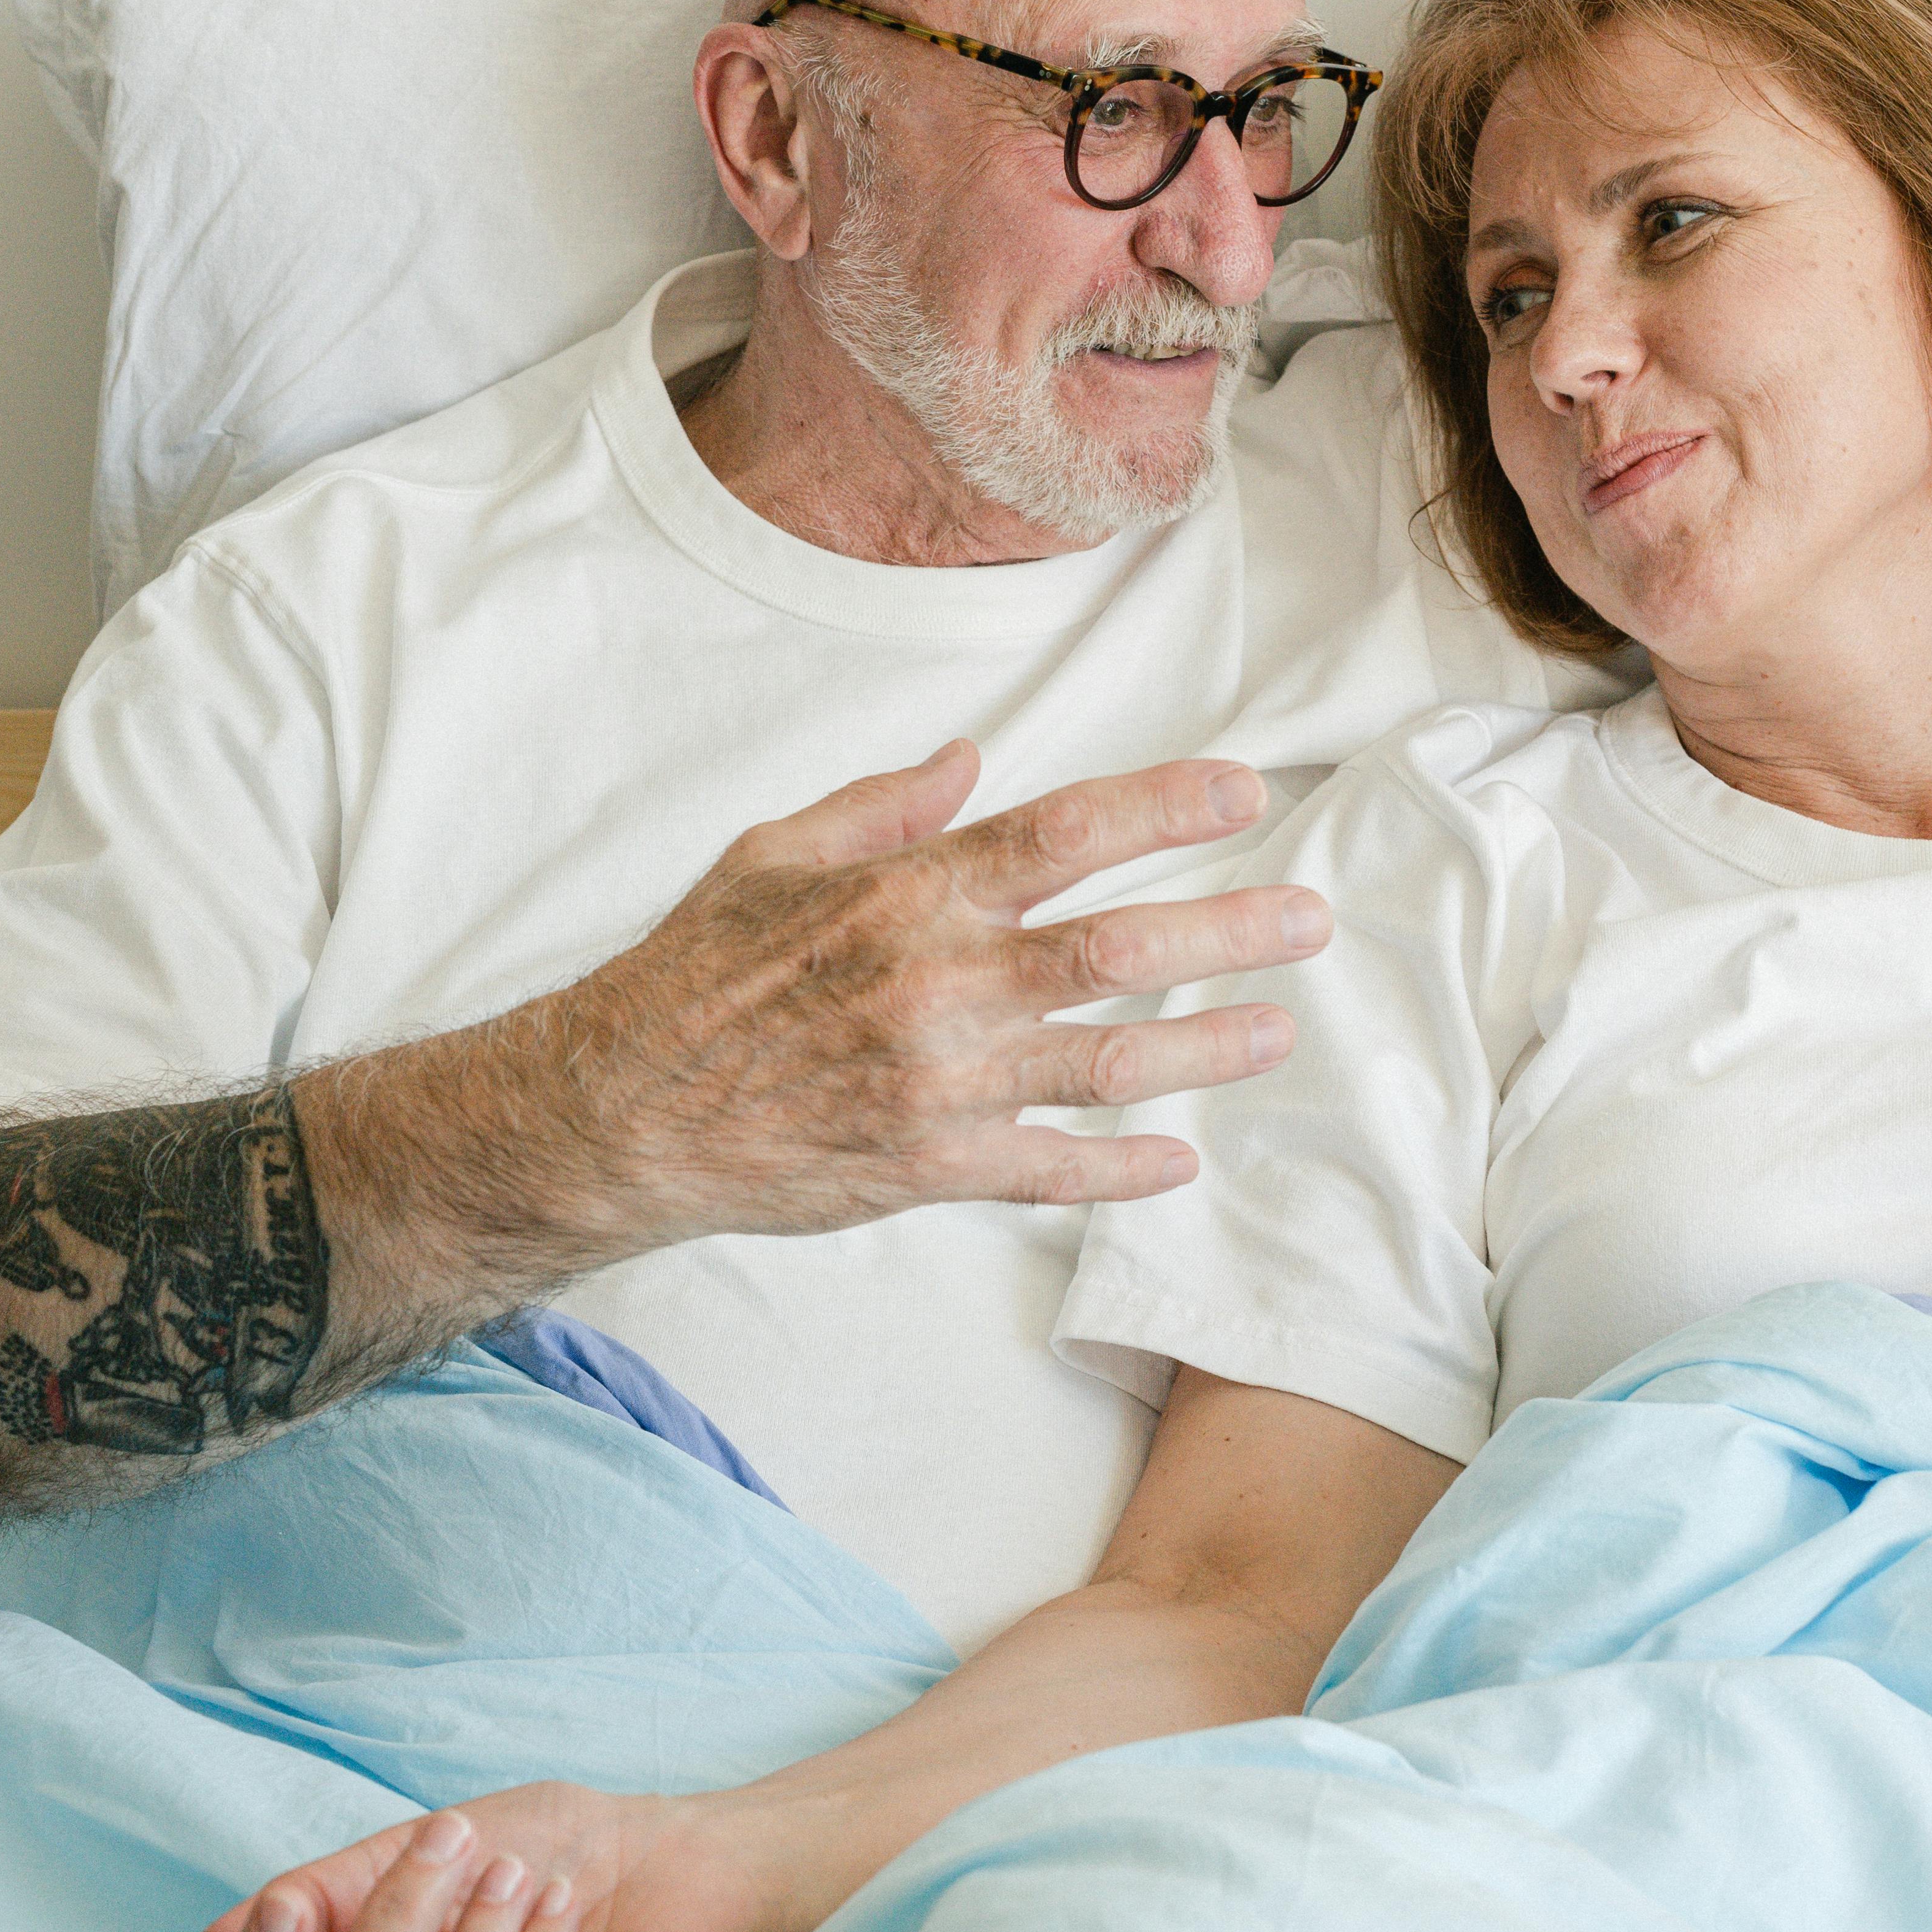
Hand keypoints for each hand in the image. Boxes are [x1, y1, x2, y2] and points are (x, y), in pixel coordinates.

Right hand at [500, 741, 1330, 1255]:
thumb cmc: (693, 976)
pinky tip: (1180, 1161)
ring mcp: (941, 1083)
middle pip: (1120, 949)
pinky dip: (1122, 1170)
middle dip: (1230, 931)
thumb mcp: (772, 856)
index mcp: (907, 895)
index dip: (1166, 809)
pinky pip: (1052, 1171)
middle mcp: (939, 985)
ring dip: (1208, 1047)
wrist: (621, 1112)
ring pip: (1110, 1062)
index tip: (1245, 793)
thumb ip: (881, 807)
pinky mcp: (930, 1167)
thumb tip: (970, 760)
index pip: (1066, 834)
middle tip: (1310, 921)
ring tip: (1279, 1031)